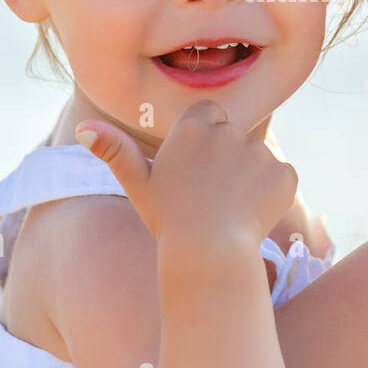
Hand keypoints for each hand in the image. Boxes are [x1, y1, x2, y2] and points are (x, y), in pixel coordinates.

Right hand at [76, 100, 298, 252]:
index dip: (204, 141)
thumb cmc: (169, 220)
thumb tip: (83, 127)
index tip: (196, 169)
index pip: (209, 114)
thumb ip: (115, 151)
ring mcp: (259, 152)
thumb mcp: (139, 184)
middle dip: (228, 160)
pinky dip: (272, 195)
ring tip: (229, 210)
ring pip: (257, 160)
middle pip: (234, 136)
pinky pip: (281, 179)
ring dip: (250, 179)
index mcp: (194, 125)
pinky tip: (252, 217)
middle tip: (211, 195)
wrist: (208, 253)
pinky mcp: (284, 174)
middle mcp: (228, 131)